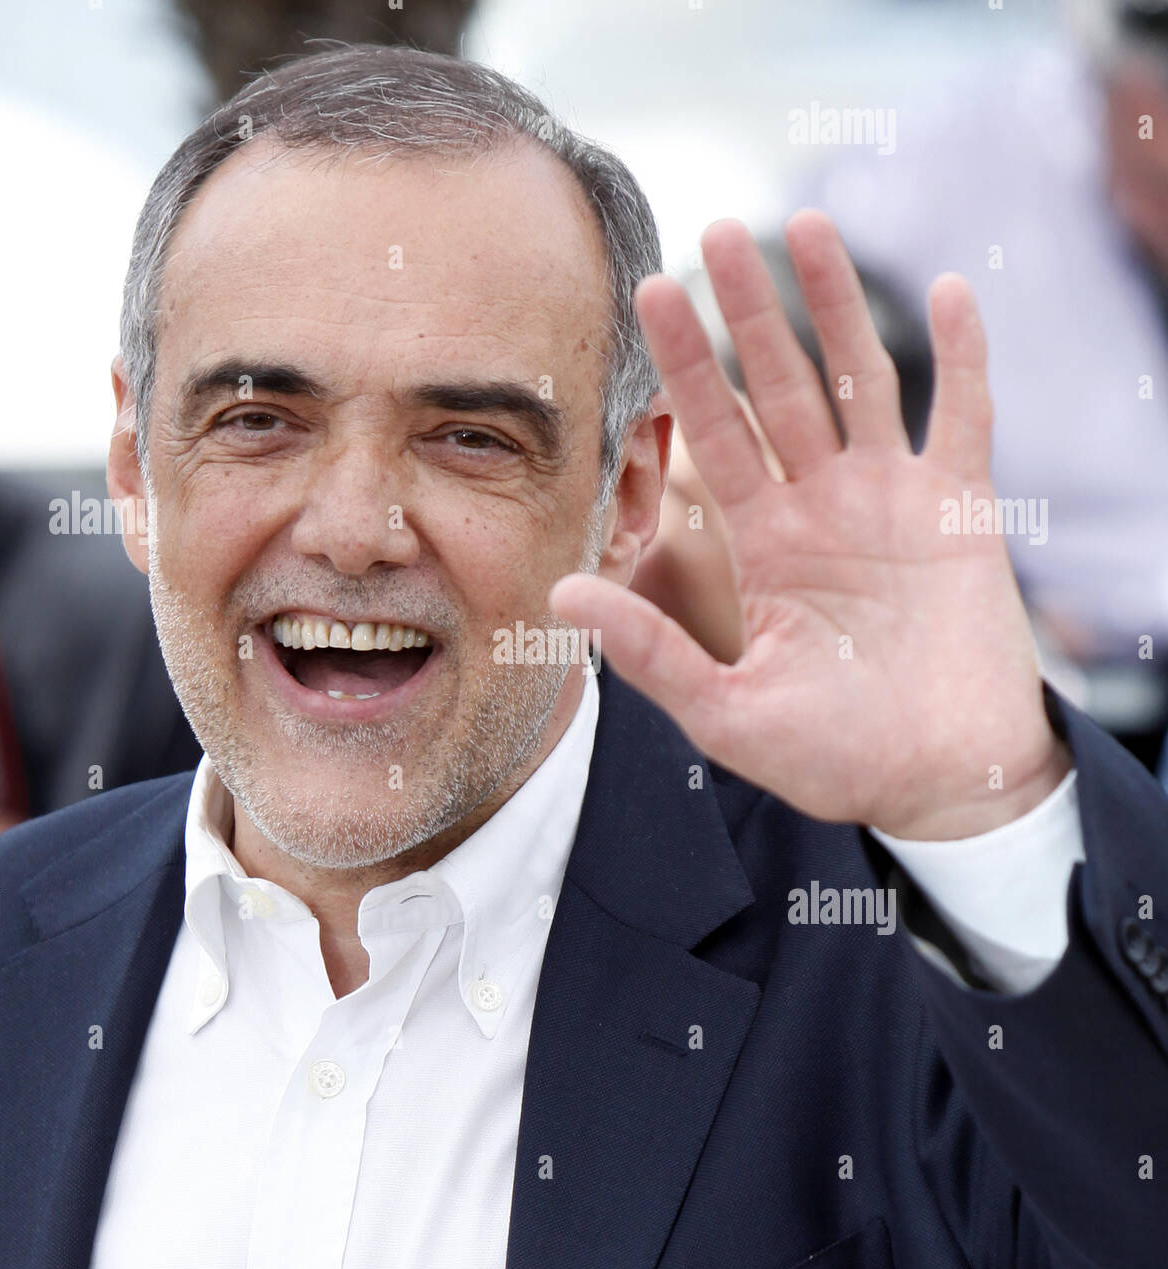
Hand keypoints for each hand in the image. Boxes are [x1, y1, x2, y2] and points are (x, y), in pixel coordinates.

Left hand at [551, 212, 1071, 839]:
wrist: (940, 783)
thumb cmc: (836, 758)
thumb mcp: (728, 711)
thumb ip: (651, 650)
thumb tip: (564, 591)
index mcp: (766, 545)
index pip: (714, 436)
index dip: (684, 366)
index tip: (650, 294)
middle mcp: (823, 508)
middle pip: (779, 387)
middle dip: (750, 312)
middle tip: (715, 229)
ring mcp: (894, 502)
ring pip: (862, 381)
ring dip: (837, 306)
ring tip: (806, 223)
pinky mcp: (963, 511)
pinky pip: (965, 417)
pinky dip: (964, 357)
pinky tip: (948, 289)